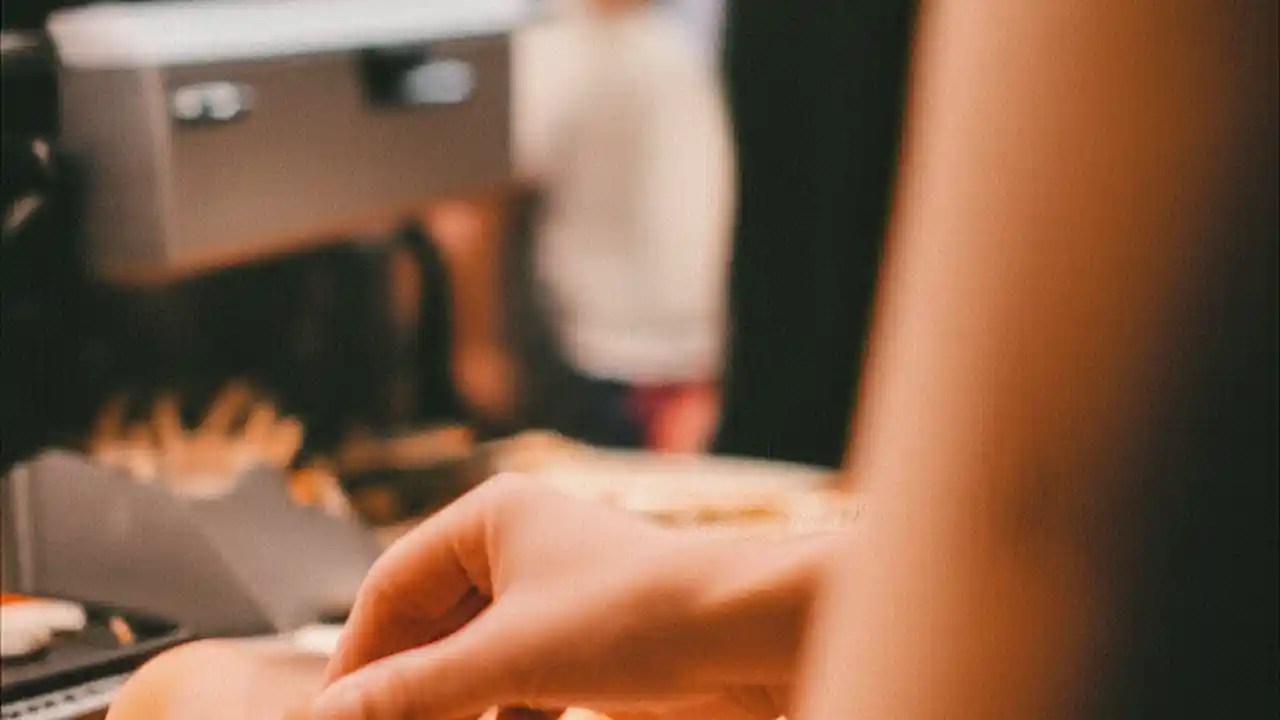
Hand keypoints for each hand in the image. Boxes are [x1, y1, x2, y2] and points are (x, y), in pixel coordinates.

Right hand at [313, 475, 831, 718]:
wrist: (753, 635)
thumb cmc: (636, 618)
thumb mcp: (509, 658)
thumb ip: (413, 692)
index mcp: (493, 517)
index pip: (392, 586)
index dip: (356, 657)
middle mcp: (519, 546)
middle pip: (429, 624)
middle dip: (402, 689)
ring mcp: (553, 594)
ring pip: (471, 657)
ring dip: (445, 708)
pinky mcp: (585, 641)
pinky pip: (515, 680)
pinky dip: (494, 714)